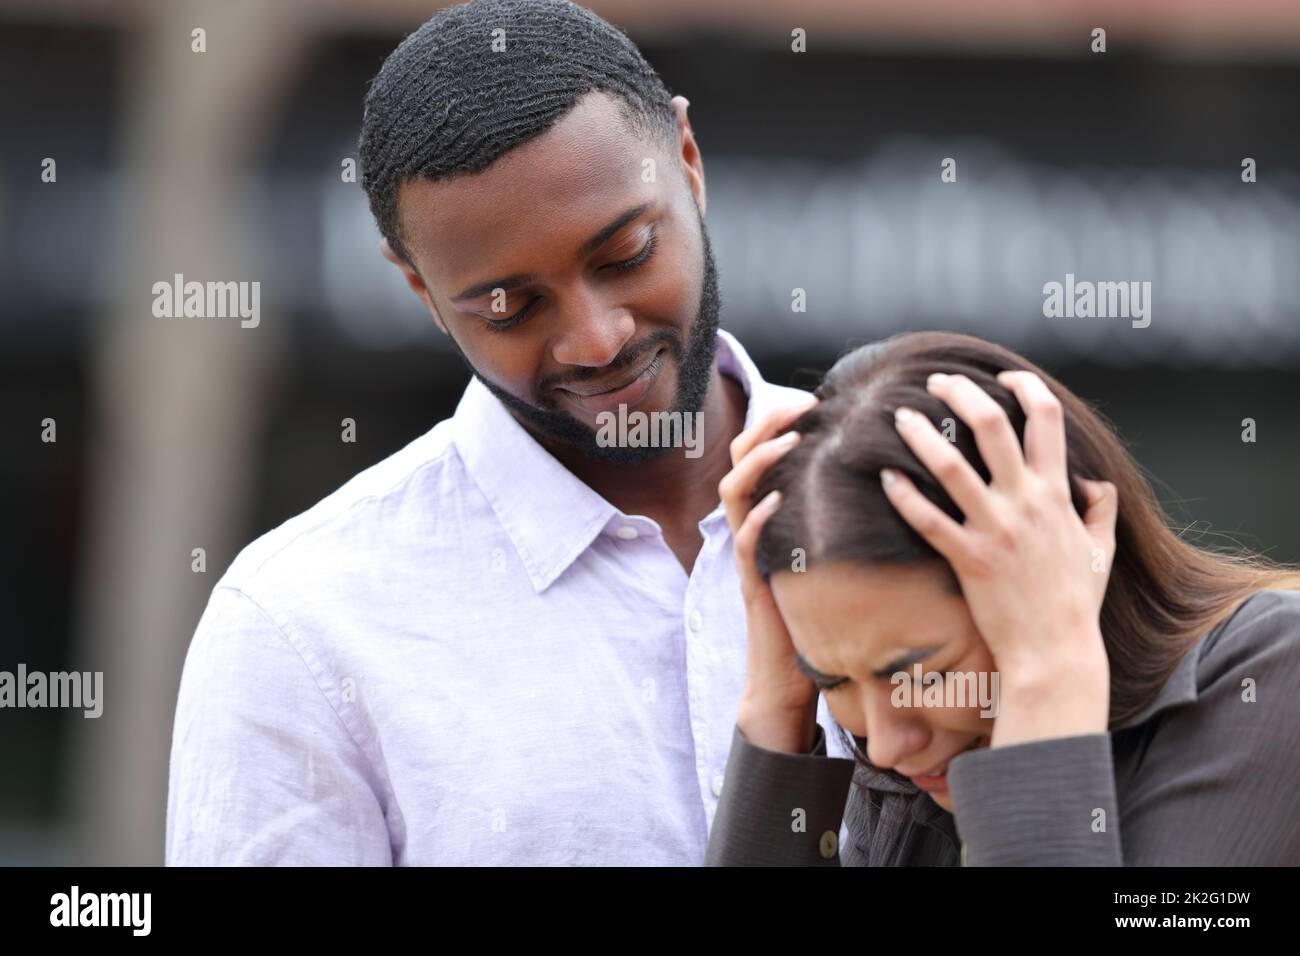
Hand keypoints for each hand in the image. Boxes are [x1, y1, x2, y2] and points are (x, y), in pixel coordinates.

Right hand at [719, 394, 818, 750]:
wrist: (787, 681)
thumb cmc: (818, 619)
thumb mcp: (834, 559)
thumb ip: (848, 525)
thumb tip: (899, 487)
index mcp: (771, 516)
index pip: (764, 453)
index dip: (781, 421)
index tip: (814, 399)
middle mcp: (753, 528)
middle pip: (742, 459)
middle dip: (767, 426)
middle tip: (799, 404)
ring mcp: (749, 554)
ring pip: (734, 492)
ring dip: (759, 462)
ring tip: (788, 441)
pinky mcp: (753, 583)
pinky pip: (746, 543)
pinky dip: (757, 519)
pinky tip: (778, 501)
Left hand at [881, 370, 1117, 742]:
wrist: (1055, 652)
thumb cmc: (1075, 603)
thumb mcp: (1101, 549)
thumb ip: (1100, 510)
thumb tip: (1094, 483)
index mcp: (1058, 494)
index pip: (1045, 419)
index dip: (1024, 387)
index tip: (1003, 376)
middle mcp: (1026, 503)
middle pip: (992, 426)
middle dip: (961, 393)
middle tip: (936, 381)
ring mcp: (995, 529)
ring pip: (951, 466)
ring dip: (922, 435)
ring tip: (901, 416)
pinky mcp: (968, 559)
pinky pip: (928, 519)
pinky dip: (904, 495)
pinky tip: (885, 477)